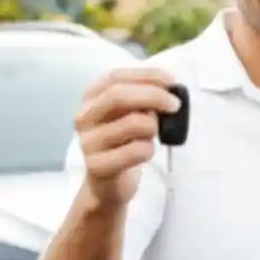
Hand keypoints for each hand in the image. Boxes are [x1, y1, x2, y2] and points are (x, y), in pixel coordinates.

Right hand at [74, 67, 179, 205]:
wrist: (109, 183)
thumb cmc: (124, 142)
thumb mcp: (130, 114)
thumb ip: (143, 98)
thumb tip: (170, 88)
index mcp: (91, 97)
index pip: (116, 76)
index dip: (146, 76)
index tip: (171, 80)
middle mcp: (83, 117)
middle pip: (118, 96)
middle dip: (153, 96)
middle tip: (175, 105)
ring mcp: (88, 142)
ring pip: (133, 123)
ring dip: (153, 127)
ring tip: (152, 135)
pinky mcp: (97, 166)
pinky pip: (136, 151)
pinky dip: (149, 150)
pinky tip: (143, 153)